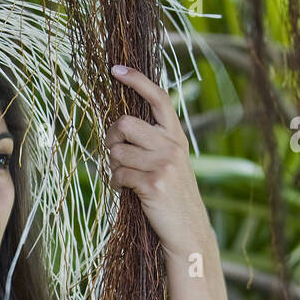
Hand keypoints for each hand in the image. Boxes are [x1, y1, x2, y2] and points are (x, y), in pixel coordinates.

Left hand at [102, 65, 211, 261]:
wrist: (188, 231)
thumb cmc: (171, 195)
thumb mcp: (170, 162)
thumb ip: (153, 142)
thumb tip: (119, 126)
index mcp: (176, 136)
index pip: (158, 98)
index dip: (136, 80)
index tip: (116, 69)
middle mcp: (172, 145)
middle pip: (124, 123)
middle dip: (112, 138)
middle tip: (115, 152)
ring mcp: (163, 164)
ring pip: (117, 152)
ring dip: (113, 166)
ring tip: (126, 178)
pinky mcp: (152, 184)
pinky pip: (117, 175)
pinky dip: (115, 184)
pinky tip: (127, 191)